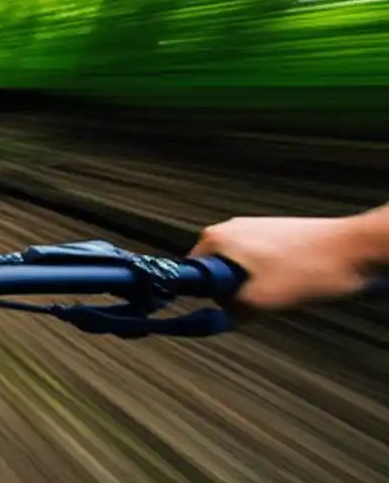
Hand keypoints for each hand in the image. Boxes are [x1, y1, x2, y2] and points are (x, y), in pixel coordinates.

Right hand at [191, 214, 377, 310]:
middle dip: (233, 291)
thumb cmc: (310, 267)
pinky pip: (256, 260)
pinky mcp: (272, 231)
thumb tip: (219, 316)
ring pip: (238, 268)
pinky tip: (289, 282)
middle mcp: (229, 228)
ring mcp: (252, 227)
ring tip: (278, 292)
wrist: (353, 248)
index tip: (222, 309)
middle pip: (214, 271)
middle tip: (255, 304)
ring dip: (252, 284)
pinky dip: (268, 275)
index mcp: (215, 239)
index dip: (206, 298)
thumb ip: (230, 310)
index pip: (190, 275)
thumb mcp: (261, 300)